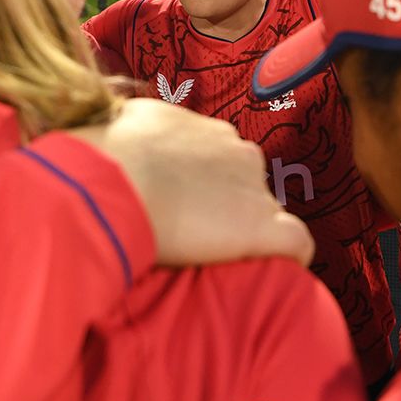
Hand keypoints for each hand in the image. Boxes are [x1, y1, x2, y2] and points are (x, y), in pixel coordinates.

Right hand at [68, 98, 313, 266]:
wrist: (113, 182)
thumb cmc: (104, 156)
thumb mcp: (121, 126)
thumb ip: (140, 134)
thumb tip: (128, 138)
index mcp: (206, 132)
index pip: (222, 161)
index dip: (208, 189)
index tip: (185, 208)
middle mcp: (238, 152)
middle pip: (246, 187)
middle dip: (227, 209)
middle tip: (193, 236)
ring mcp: (254, 189)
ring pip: (266, 214)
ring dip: (245, 233)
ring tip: (214, 259)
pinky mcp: (263, 226)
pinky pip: (296, 243)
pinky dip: (287, 258)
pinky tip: (270, 274)